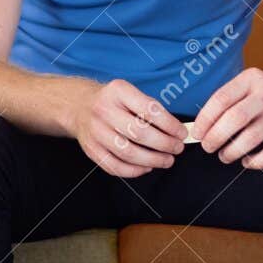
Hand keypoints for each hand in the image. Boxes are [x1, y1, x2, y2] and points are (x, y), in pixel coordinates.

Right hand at [71, 80, 185, 177]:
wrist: (79, 106)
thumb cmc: (114, 101)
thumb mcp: (129, 93)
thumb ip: (151, 108)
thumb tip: (177, 130)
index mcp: (118, 91)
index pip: (149, 110)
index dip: (170, 125)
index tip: (182, 133)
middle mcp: (104, 110)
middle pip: (139, 133)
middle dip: (164, 144)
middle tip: (177, 148)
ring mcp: (95, 131)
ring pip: (128, 152)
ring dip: (153, 160)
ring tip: (167, 160)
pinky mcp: (91, 149)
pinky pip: (115, 166)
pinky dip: (135, 171)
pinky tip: (147, 167)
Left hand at [193, 68, 262, 168]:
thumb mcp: (249, 86)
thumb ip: (227, 102)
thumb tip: (201, 128)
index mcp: (251, 79)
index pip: (222, 99)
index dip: (205, 119)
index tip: (197, 133)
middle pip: (235, 118)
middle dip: (215, 137)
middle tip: (208, 147)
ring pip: (250, 138)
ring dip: (231, 151)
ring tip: (224, 156)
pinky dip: (254, 162)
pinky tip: (246, 161)